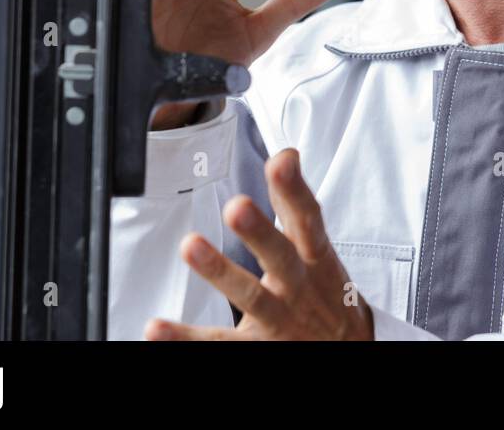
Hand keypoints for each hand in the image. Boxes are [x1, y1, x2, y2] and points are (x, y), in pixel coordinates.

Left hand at [143, 148, 374, 340]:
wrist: (349, 348)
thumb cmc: (324, 291)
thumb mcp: (318, 247)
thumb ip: (294, 203)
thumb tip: (287, 154)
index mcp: (315, 256)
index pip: (308, 219)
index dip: (295, 190)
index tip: (281, 162)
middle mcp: (299, 285)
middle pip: (281, 257)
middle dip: (260, 231)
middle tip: (237, 206)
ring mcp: (279, 318)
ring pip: (251, 297)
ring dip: (220, 272)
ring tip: (191, 246)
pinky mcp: (257, 347)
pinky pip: (219, 343)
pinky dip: (185, 338)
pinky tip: (155, 327)